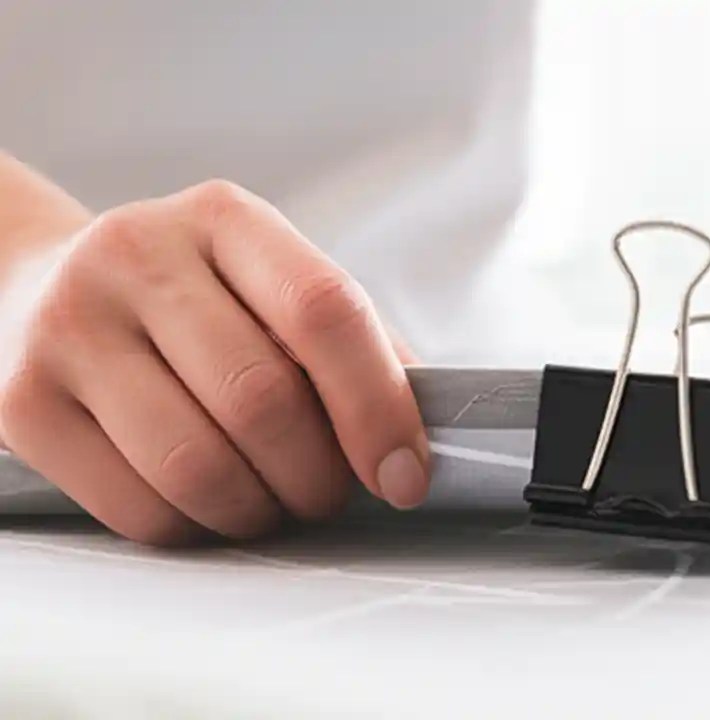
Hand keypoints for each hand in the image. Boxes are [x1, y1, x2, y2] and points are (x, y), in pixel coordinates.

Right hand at [0, 180, 430, 544]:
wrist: (40, 285)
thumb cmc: (192, 301)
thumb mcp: (269, 285)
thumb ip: (350, 344)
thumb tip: (417, 432)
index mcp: (224, 219)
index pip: (324, 310)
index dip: (379, 405)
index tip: (404, 476)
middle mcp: (138, 255)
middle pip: (263, 399)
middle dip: (317, 477)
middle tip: (328, 494)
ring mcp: (69, 326)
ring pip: (198, 466)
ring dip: (258, 512)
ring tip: (270, 503)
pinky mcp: (22, 403)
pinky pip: (137, 508)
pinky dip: (195, 529)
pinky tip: (206, 506)